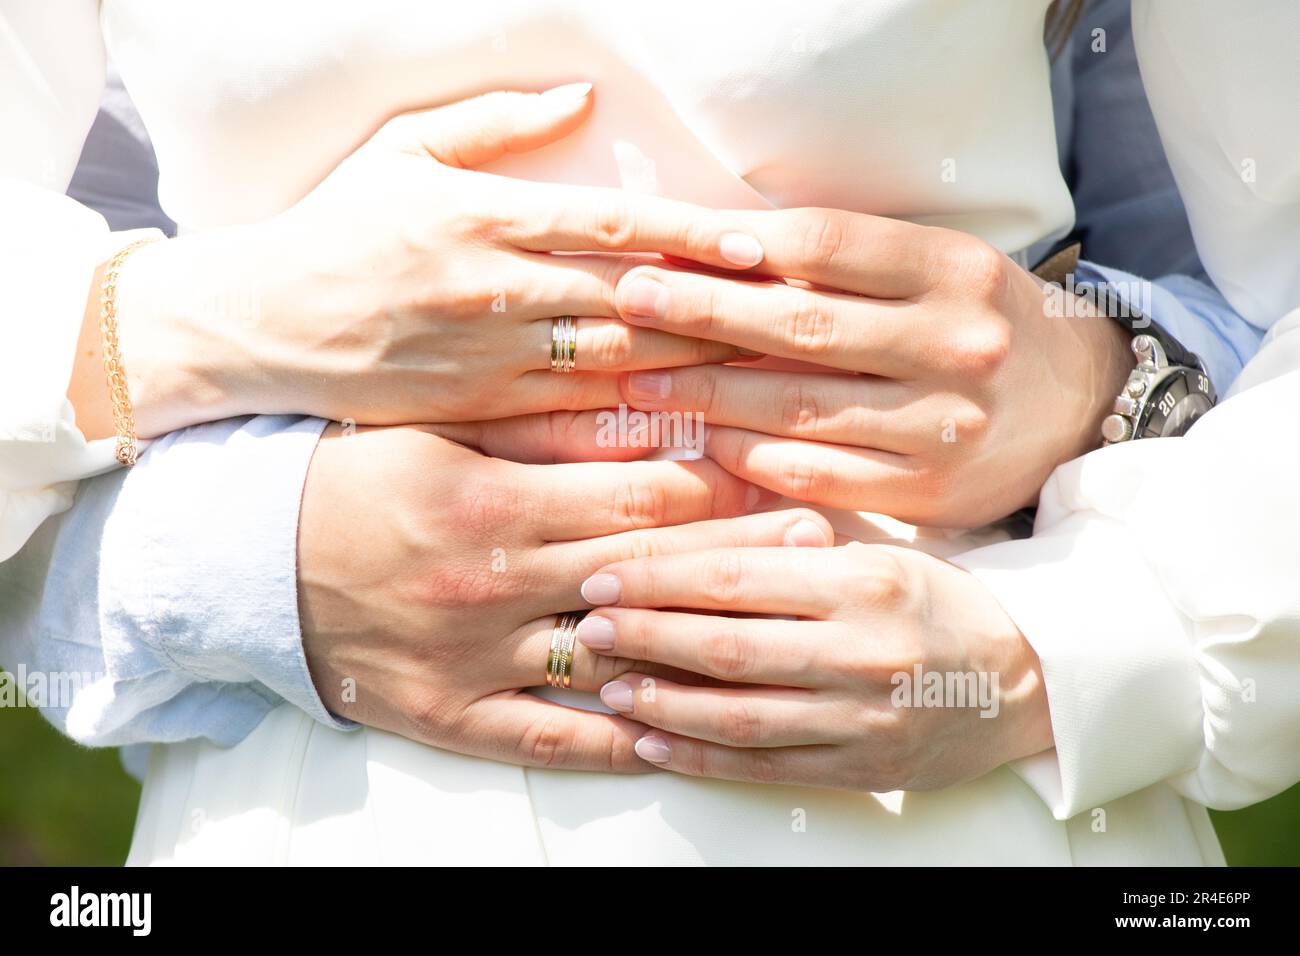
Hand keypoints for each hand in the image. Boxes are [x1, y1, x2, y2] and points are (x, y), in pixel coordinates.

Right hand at [86, 85, 766, 438]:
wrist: (258, 326)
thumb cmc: (336, 231)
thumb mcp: (401, 153)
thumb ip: (494, 123)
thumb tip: (580, 94)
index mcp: (483, 215)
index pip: (610, 225)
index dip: (690, 235)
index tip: (759, 244)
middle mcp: (494, 290)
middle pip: (633, 302)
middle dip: (718, 310)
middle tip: (797, 320)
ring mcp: (488, 359)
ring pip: (616, 367)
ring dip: (696, 370)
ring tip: (767, 377)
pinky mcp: (478, 412)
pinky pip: (573, 422)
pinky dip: (637, 423)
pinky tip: (694, 430)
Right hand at [297, 417, 832, 771]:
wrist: (248, 560)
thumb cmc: (351, 479)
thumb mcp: (438, 434)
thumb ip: (539, 429)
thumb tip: (640, 409)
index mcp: (490, 501)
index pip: (633, 497)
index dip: (716, 486)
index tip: (779, 474)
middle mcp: (492, 585)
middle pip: (645, 574)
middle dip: (738, 557)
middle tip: (818, 544)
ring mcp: (475, 658)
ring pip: (613, 659)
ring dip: (701, 647)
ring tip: (779, 633)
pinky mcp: (452, 716)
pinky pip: (551, 739)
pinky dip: (620, 740)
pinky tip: (685, 735)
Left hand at [575, 543, 1053, 789]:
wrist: (1022, 677)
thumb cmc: (937, 603)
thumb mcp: (877, 554)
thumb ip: (793, 551)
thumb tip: (696, 538)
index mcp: (862, 582)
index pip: (737, 578)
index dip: (659, 578)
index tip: (603, 575)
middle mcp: (861, 651)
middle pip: (728, 647)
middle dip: (646, 637)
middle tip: (588, 628)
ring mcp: (861, 717)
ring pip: (740, 716)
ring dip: (663, 703)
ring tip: (611, 687)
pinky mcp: (862, 768)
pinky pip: (767, 768)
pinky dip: (702, 758)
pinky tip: (654, 742)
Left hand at [612, 210, 1132, 525]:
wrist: (1075, 406)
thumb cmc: (975, 323)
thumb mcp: (933, 269)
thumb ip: (845, 262)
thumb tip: (718, 250)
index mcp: (953, 269)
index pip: (829, 244)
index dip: (743, 243)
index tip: (672, 246)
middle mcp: (955, 343)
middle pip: (805, 324)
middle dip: (704, 313)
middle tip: (630, 304)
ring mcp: (945, 422)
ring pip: (802, 406)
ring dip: (709, 393)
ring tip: (642, 379)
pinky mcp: (931, 489)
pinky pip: (820, 473)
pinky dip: (753, 456)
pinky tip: (703, 440)